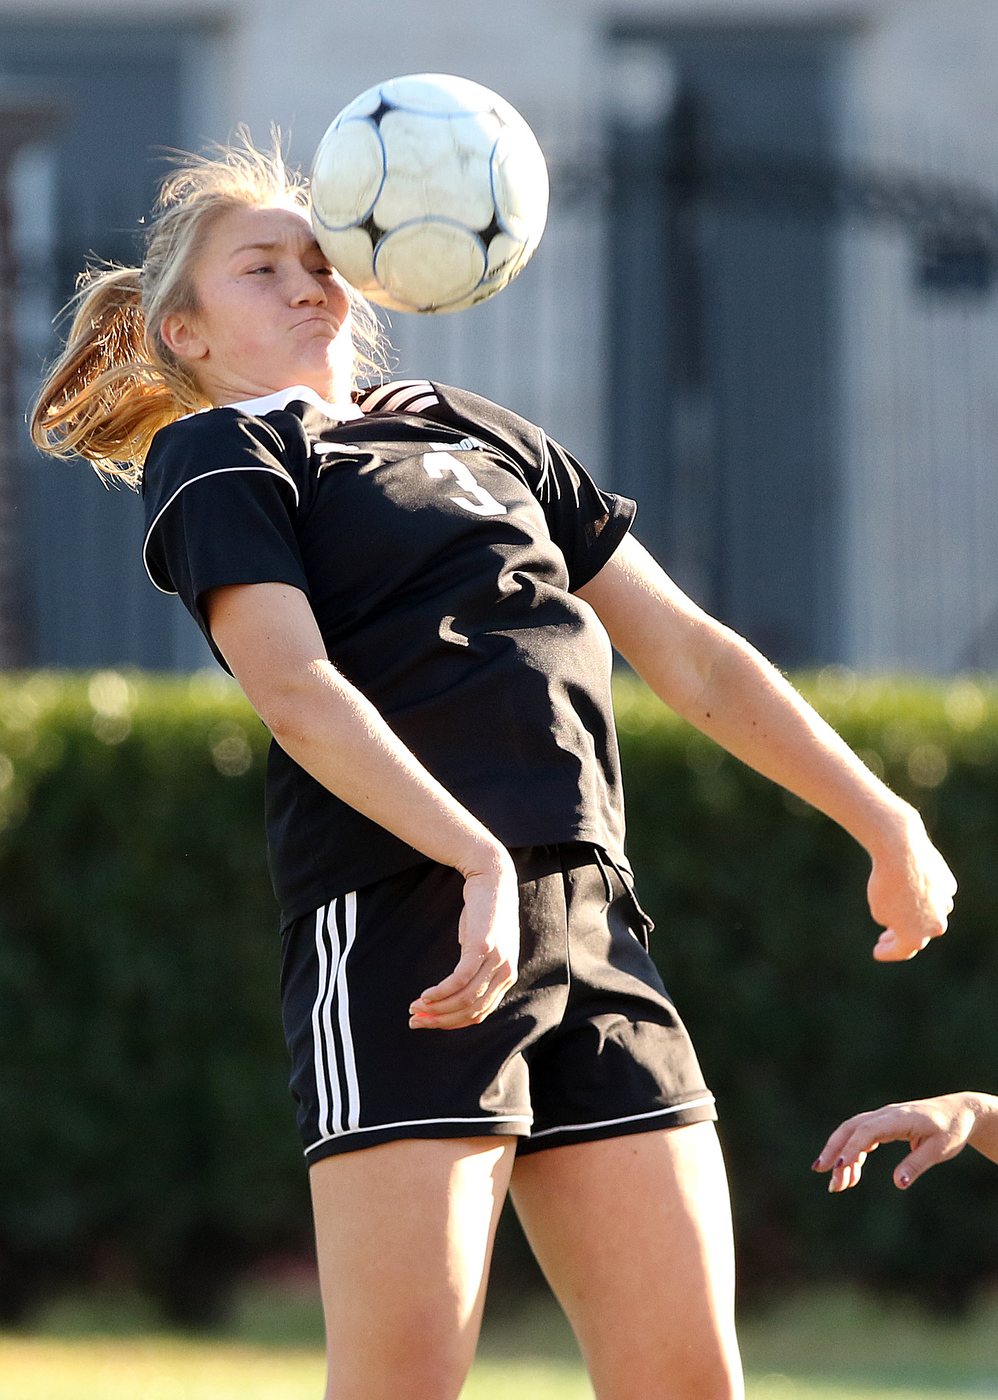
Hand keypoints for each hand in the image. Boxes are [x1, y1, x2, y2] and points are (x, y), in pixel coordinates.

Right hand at [408, 856, 519, 1029]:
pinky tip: (425, 996)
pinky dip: (440, 992)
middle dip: (440, 1021)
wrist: (492, 878)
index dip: (452, 1023)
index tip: (428, 1022)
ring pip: (464, 1000)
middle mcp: (505, 973)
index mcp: (506, 976)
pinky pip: (459, 980)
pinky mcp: (482, 948)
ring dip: (437, 1009)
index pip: (479, 1013)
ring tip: (416, 1008)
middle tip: (416, 1021)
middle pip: (471, 1011)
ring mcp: (496, 961)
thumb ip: (474, 968)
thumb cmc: (483, 912)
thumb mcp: (481, 945)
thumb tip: (453, 988)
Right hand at [813, 1093, 983, 1191]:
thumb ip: (916, 1165)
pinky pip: (861, 1137)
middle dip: (834, 1149)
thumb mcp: (939, 1150)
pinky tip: (850, 1174)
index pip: (867, 1131)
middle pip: (850, 1128)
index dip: (851, 1148)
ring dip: (840, 1154)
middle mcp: (885, 1115)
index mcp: (899, 1118)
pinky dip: (852, 1153)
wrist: (959, 1111)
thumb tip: (898, 1184)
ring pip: (852, 1132)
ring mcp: (882, 1118)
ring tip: (836, 1184)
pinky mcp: (883, 1125)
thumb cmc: (951, 1130)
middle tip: (820, 1172)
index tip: (839, 1168)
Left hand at [867, 814, 955, 960]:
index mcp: (915, 938)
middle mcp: (936, 926)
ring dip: (916, 914)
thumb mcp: (880, 910)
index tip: (877, 952)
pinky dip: (925, 893)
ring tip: (901, 909)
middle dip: (901, 936)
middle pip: (919, 934)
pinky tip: (915, 888)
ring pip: (930, 913)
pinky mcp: (948, 885)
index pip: (901, 951)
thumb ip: (894, 923)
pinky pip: (935, 893)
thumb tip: (907, 919)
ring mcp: (945, 905)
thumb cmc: (884, 884)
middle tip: (886, 936)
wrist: (901, 852)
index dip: (888, 952)